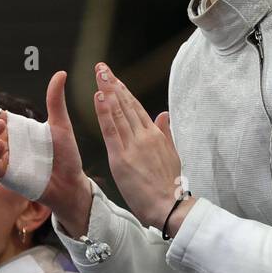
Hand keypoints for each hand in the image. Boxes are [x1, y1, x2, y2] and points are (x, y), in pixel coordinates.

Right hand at [0, 71, 90, 234]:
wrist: (72, 181)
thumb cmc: (64, 155)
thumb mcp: (60, 125)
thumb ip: (55, 101)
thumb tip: (61, 73)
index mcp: (14, 129)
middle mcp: (5, 142)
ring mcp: (4, 159)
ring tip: (1, 124)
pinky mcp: (7, 176)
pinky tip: (2, 146)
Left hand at [92, 63, 190, 230]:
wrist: (169, 206)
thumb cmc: (169, 185)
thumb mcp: (172, 155)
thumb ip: (166, 133)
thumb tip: (164, 114)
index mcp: (155, 135)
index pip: (136, 108)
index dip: (124, 91)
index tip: (114, 77)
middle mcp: (145, 136)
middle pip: (126, 105)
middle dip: (113, 84)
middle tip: (102, 67)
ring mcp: (134, 145)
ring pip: (119, 113)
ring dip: (108, 91)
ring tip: (99, 74)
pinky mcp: (122, 158)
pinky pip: (111, 130)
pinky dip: (105, 112)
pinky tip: (100, 96)